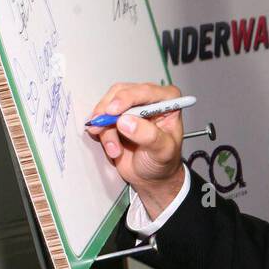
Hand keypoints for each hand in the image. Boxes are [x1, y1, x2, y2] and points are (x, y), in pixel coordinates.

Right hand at [85, 81, 185, 206]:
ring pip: (107, 106)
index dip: (127, 98)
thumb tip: (126, 121)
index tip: (113, 111)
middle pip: (121, 93)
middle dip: (109, 111)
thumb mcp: (163, 151)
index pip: (145, 91)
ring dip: (105, 127)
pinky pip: (101, 118)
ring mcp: (130, 108)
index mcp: (167, 100)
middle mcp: (148, 100)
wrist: (152, 177)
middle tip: (101, 127)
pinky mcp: (116, 118)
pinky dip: (101, 132)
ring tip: (114, 149)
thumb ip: (148, 135)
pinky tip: (111, 147)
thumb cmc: (164, 162)